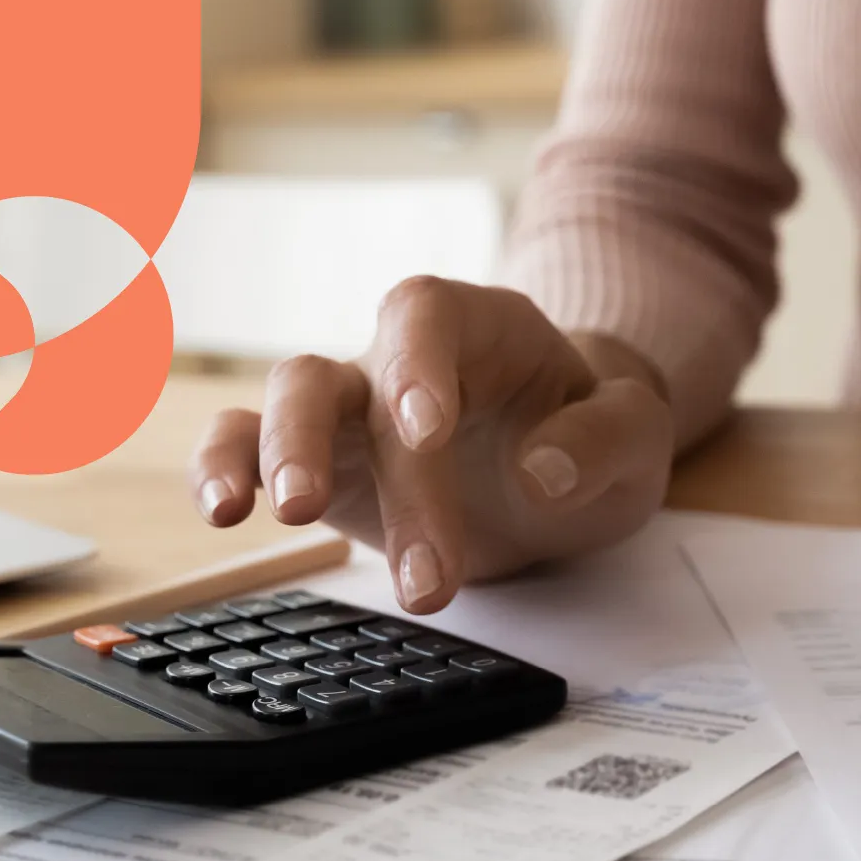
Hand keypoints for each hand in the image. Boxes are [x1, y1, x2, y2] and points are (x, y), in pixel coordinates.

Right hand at [188, 278, 675, 611]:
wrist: (565, 469)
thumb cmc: (592, 436)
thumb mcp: (637, 436)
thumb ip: (604, 439)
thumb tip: (540, 471)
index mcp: (480, 327)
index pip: (426, 314)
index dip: (414, 362)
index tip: (424, 429)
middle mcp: (402, 358)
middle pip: (347, 376)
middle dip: (356, 450)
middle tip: (394, 546)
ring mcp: (352, 408)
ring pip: (284, 400)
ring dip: (279, 458)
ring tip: (295, 520)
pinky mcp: (319, 462)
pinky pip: (245, 445)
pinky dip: (222, 469)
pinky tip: (224, 512)